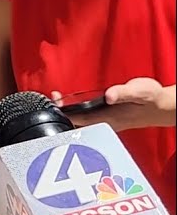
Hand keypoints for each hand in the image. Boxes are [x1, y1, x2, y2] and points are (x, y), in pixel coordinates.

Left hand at [54, 78, 172, 131]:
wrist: (161, 107)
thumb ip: (124, 93)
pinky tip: (70, 105)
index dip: (63, 112)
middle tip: (53, 97)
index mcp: (108, 118)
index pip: (79, 119)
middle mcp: (103, 123)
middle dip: (61, 113)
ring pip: (79, 123)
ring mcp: (104, 123)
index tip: (54, 100)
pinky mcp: (106, 120)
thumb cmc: (151, 98)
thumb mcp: (140, 91)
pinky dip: (75, 112)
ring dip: (67, 113)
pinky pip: (85, 119)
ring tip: (57, 99)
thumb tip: (108, 96)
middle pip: (75, 123)